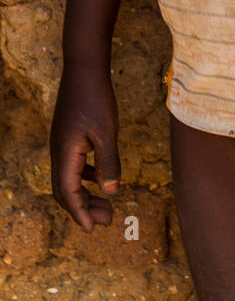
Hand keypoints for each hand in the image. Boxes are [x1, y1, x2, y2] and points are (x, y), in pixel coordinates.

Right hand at [50, 64, 121, 231]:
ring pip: (69, 179)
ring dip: (85, 194)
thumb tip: (111, 192)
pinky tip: (101, 179)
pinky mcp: (68, 137)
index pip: (68, 193)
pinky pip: (74, 165)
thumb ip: (109, 162)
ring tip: (106, 205)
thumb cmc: (96, 98)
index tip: (93, 230)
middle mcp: (58, 152)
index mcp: (64, 154)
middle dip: (83, 209)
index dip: (80, 214)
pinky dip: (86, 177)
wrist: (84, 69)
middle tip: (107, 220)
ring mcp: (62, 144)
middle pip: (65, 191)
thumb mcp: (106, 132)